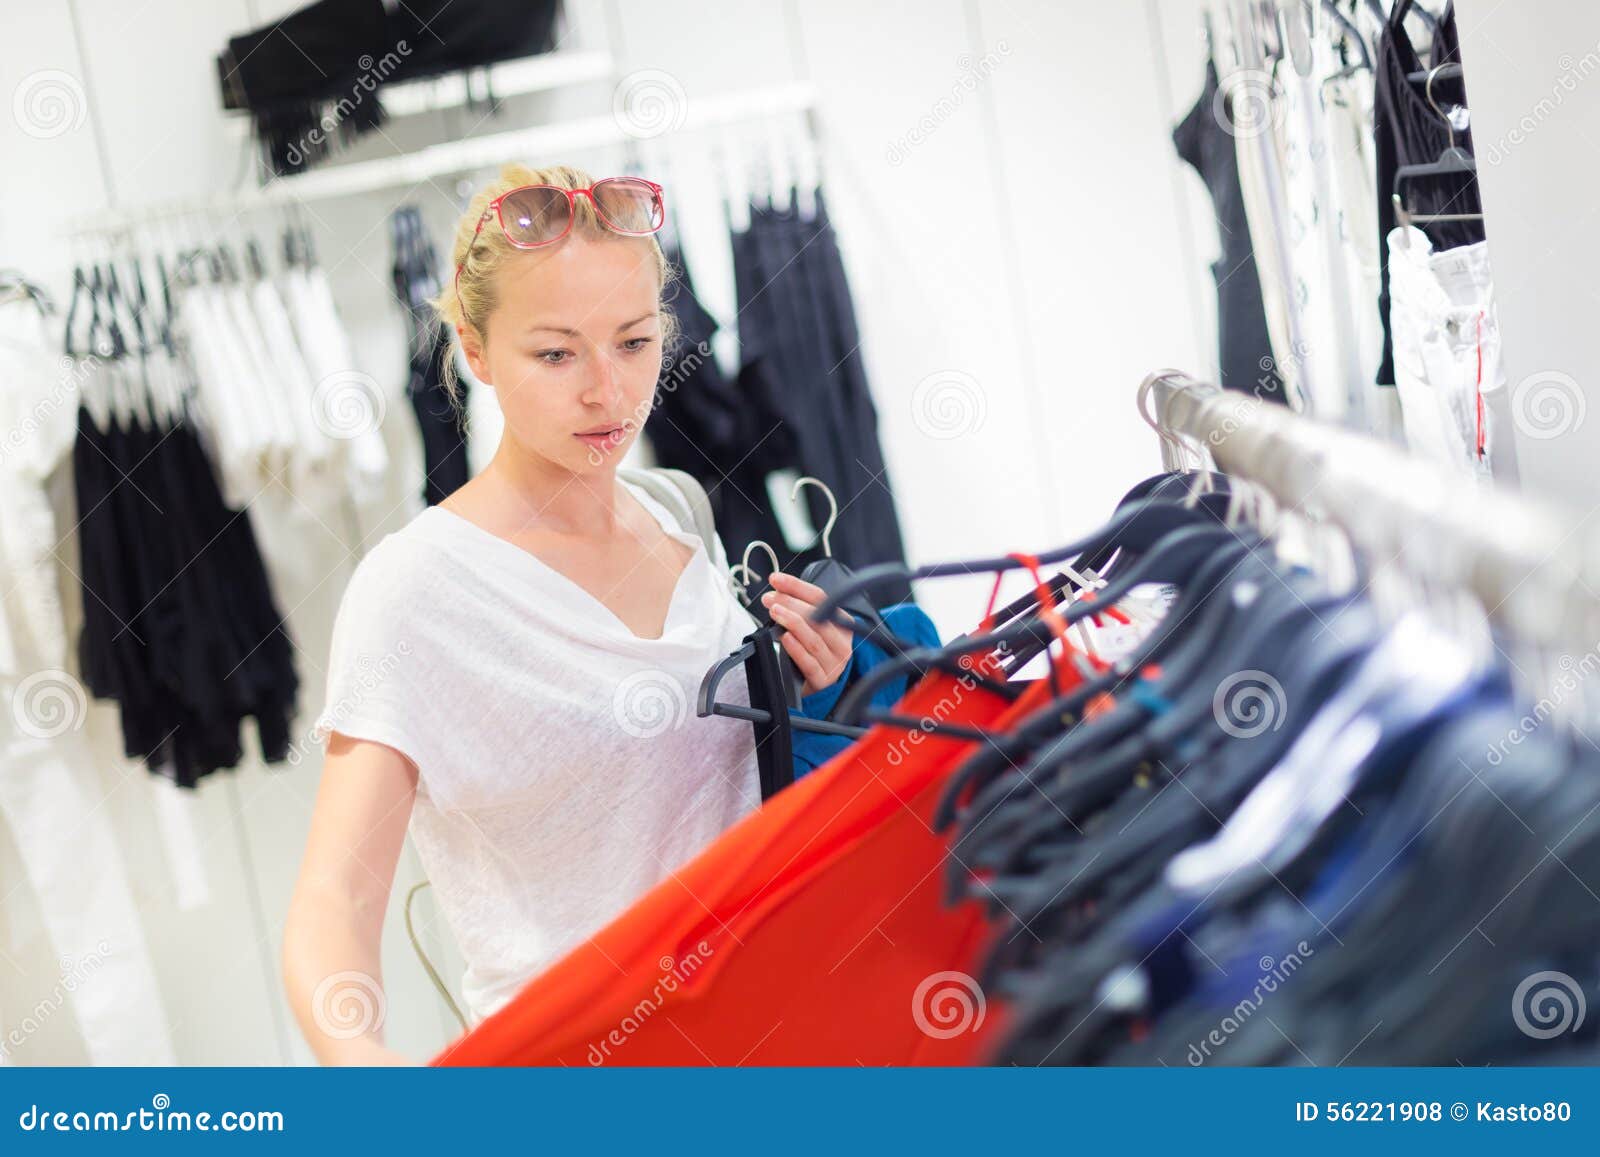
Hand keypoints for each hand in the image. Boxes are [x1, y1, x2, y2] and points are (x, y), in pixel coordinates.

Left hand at [761, 571, 852, 696]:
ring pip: (814, 639)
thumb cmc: (812, 653)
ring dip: (792, 622)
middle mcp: (842, 642)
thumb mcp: (811, 629)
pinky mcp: (823, 680)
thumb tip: (777, 592)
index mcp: (842, 624)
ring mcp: (834, 663)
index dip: (797, 586)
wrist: (818, 687)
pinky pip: (809, 662)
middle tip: (771, 598)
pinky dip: (796, 649)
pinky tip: (785, 638)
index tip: (776, 579)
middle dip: (791, 603)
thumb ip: (799, 611)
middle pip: (819, 617)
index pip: (821, 598)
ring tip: (775, 612)